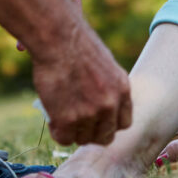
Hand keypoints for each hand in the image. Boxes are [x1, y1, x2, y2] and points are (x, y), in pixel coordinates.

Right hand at [30, 19, 131, 145]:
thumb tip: (101, 107)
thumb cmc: (76, 46)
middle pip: (105, 136)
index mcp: (122, 89)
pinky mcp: (68, 119)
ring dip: (73, 132)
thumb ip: (108, 89)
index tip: (97, 121)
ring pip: (83, 139)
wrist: (57, 39)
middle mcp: (110, 104)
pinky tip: (53, 119)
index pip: (124, 123)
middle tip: (77, 124)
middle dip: (91, 133)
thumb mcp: (105, 66)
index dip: (109, 124)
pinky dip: (58, 132)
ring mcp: (90, 113)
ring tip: (62, 118)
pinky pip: (64, 138)